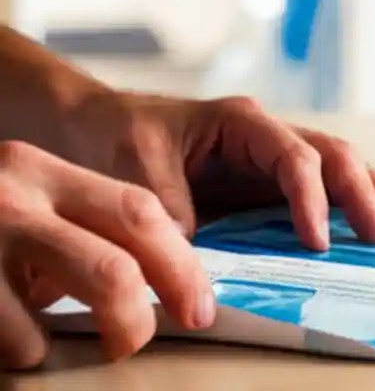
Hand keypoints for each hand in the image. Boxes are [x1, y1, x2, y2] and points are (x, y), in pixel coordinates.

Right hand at [0, 141, 214, 368]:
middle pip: (111, 271)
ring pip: (39, 333)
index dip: (181, 267)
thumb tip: (169, 287)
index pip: (140, 213)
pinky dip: (7, 357)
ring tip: (33, 346)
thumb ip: (85, 233)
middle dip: (134, 322)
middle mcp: (7, 194)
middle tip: (132, 346)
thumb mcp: (26, 211)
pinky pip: (0, 347)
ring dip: (45, 355)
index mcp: (43, 171)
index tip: (200, 312)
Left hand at [62, 92, 374, 249]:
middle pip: (333, 154)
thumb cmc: (110, 139)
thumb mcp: (136, 176)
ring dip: (373, 191)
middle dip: (365, 192)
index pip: (294, 157)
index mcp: (240, 121)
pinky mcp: (266, 177)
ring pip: (338, 164)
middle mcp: (266, 132)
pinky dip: (352, 200)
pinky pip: (320, 184)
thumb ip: (177, 216)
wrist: (88, 124)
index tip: (318, 242)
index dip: (311, 199)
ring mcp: (271, 152)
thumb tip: (204, 264)